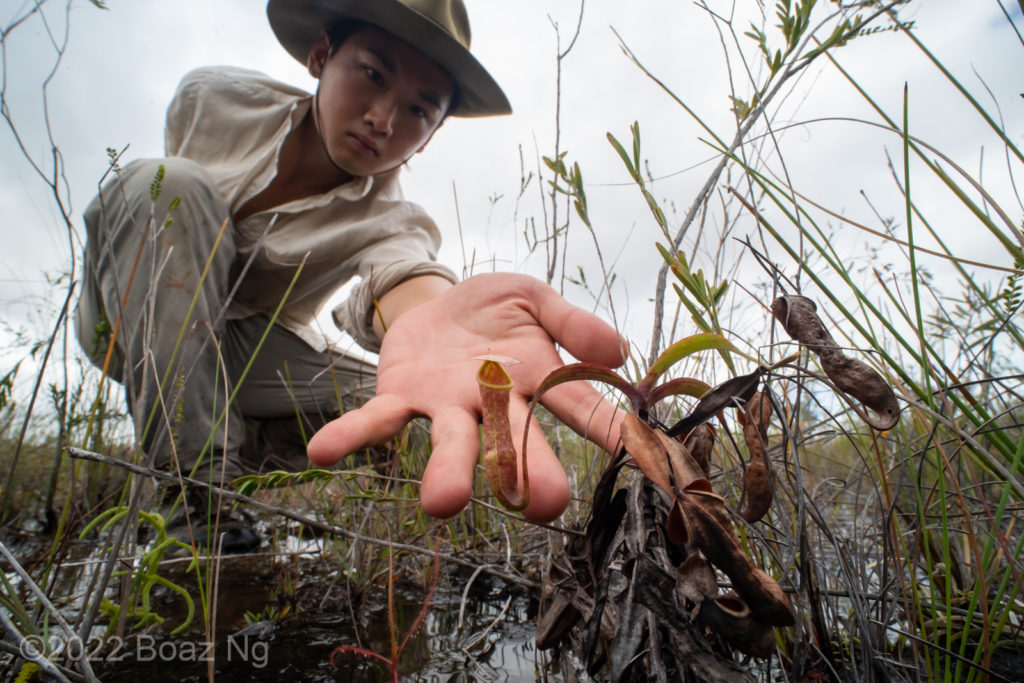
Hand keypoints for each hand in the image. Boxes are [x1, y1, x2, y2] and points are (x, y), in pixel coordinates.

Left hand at [307, 272, 626, 521]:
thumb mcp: (534, 298)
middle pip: (515, 443)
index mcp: (536, 380)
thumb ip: (572, 322)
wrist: (436, 301)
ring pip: (450, 444)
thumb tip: (620, 350)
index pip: (580, 408)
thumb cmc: (494, 310)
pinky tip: (323, 452)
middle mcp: (493, 405)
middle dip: (527, 473)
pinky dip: (352, 436)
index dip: (609, 431)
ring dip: (445, 473)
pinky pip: (375, 420)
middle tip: (544, 505)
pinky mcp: (400, 398)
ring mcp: (446, 407)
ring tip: (442, 503)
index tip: (641, 461)